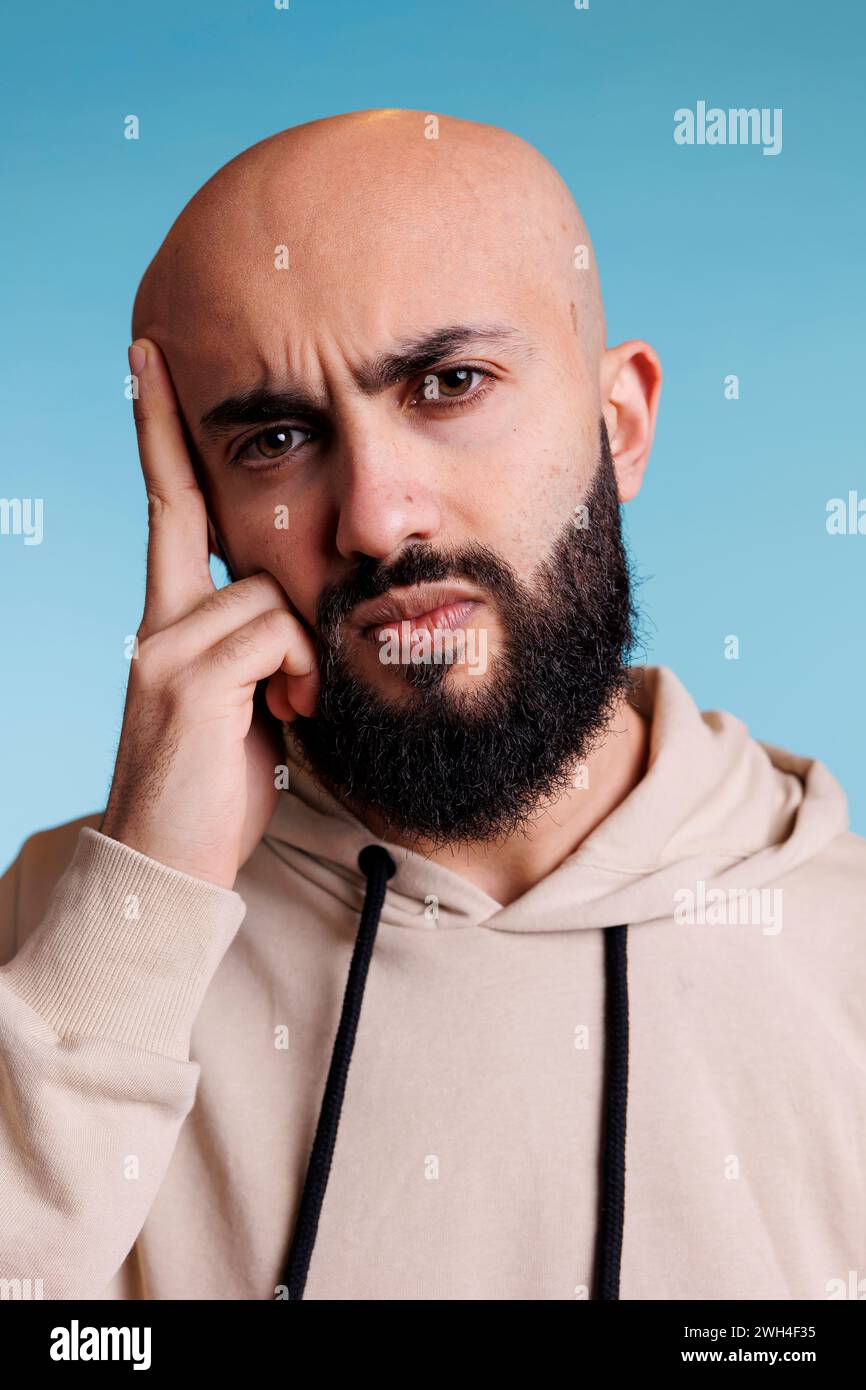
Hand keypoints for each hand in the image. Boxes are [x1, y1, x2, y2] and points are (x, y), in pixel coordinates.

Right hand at [101, 338, 319, 889]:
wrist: (170, 863)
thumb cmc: (217, 785)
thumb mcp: (246, 703)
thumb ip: (262, 646)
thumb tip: (301, 620)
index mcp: (168, 622)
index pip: (168, 506)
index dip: (159, 430)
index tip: (148, 356)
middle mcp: (156, 621)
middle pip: (224, 539)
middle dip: (250, 555)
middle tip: (257, 620)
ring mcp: (164, 646)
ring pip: (269, 596)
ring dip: (298, 657)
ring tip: (285, 712)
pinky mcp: (185, 678)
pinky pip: (271, 636)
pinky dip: (294, 675)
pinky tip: (280, 716)